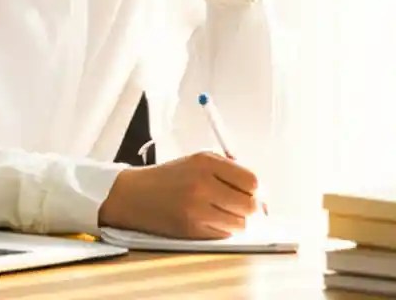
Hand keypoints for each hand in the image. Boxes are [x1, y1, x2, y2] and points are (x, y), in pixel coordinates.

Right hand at [98, 152, 259, 238]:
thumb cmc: (170, 177)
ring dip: (236, 220)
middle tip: (240, 205)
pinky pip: (223, 234)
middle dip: (250, 207)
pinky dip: (221, 229)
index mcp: (207, 162)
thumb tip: (262, 194)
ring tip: (220, 211)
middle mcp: (203, 184)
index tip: (253, 193)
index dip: (256, 190)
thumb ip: (230, 171)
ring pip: (240, 224)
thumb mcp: (199, 161)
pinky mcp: (191, 230)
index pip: (252, 181)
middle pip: (250, 205)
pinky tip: (207, 219)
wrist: (134, 194)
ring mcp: (196, 209)